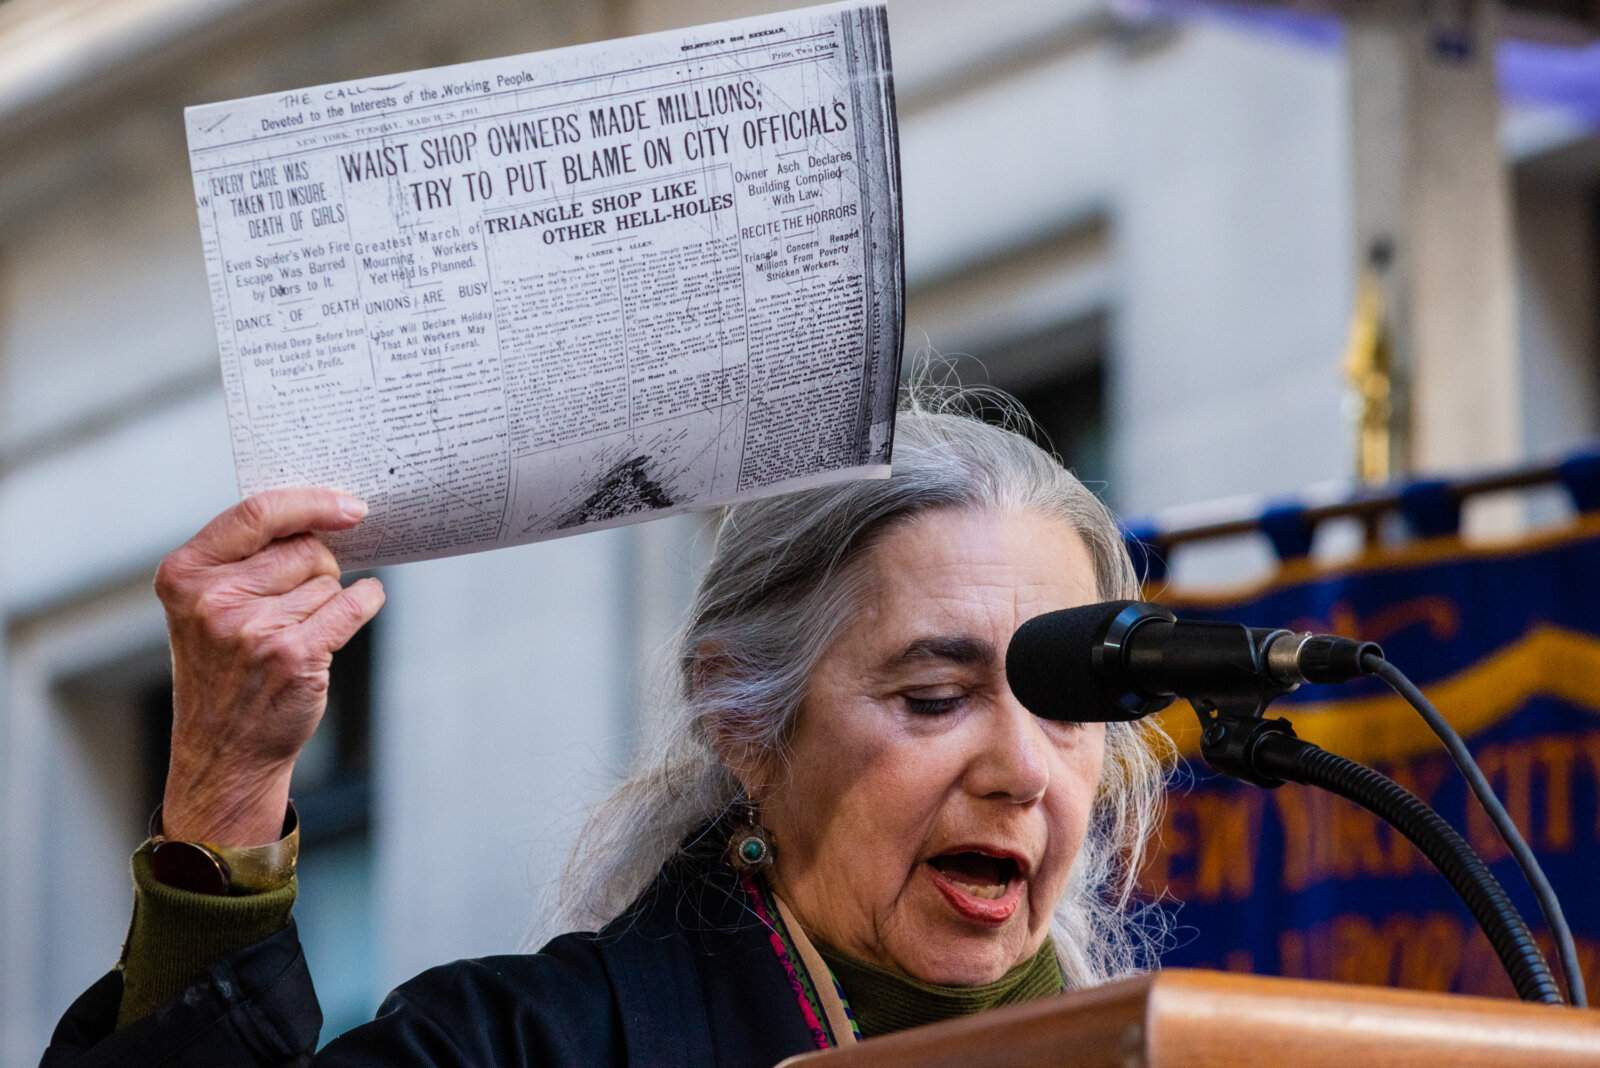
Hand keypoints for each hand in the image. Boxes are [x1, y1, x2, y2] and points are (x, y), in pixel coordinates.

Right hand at [154, 488, 385, 845]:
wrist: (226, 749)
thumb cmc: (225, 667)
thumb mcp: (205, 605)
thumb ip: (244, 557)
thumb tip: (324, 511)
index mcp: (185, 575)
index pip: (257, 513)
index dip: (310, 502)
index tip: (348, 506)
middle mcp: (213, 600)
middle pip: (303, 548)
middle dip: (316, 567)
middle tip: (295, 604)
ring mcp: (252, 630)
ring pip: (328, 580)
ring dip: (326, 600)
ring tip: (296, 632)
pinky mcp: (294, 656)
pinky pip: (353, 604)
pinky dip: (368, 600)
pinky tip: (365, 601)